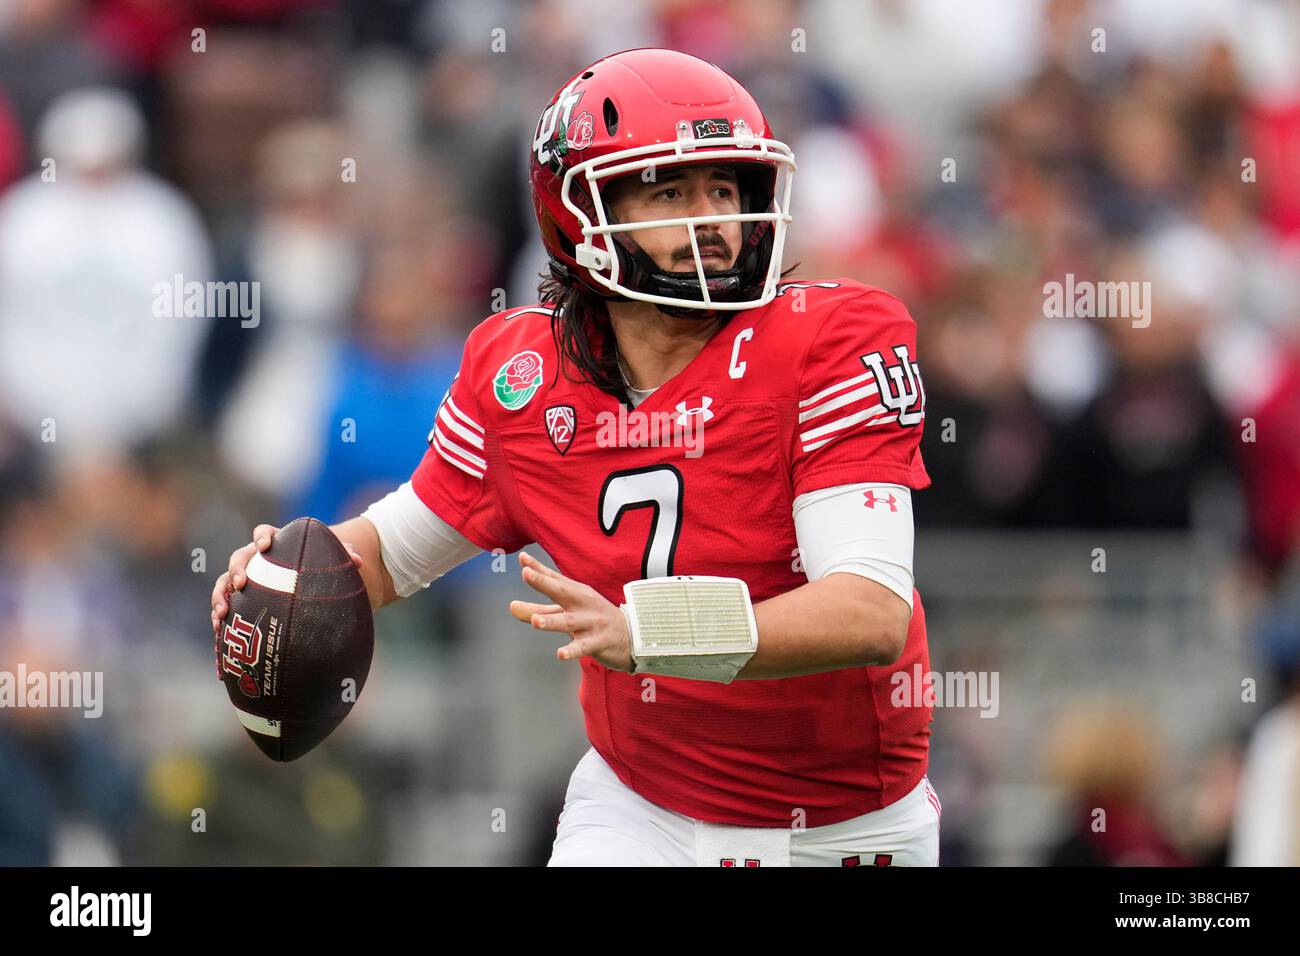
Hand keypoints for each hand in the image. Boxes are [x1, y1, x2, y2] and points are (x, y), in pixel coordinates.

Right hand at [211, 524, 363, 636]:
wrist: (310, 586)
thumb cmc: (320, 567)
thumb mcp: (332, 561)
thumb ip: (344, 557)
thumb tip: (357, 561)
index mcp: (275, 544)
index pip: (263, 533)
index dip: (262, 537)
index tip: (265, 546)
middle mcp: (255, 560)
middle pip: (239, 558)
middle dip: (236, 569)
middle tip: (241, 583)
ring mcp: (245, 581)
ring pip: (224, 583)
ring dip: (220, 596)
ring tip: (222, 614)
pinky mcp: (240, 601)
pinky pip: (226, 608)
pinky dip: (221, 621)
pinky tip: (220, 634)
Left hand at [508, 551, 632, 671]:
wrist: (631, 636)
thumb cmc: (593, 619)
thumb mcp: (567, 612)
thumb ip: (539, 609)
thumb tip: (511, 607)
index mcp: (576, 592)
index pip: (554, 579)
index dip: (538, 569)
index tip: (522, 560)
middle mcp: (583, 604)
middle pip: (562, 592)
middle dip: (544, 583)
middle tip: (527, 574)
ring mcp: (592, 622)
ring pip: (569, 621)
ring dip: (552, 621)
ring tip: (535, 621)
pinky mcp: (598, 642)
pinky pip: (583, 647)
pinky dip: (572, 650)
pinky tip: (561, 654)